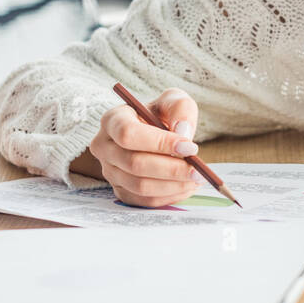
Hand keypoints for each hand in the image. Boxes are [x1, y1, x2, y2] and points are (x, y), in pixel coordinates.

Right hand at [88, 87, 201, 207]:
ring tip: (196, 178)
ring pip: (140, 186)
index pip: (128, 133)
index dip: (159, 143)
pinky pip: (144, 201)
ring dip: (173, 185)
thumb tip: (183, 133)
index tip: (190, 147)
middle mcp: (104, 147)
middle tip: (198, 170)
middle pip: (134, 164)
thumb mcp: (173, 101)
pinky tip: (186, 187)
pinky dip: (169, 197)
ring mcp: (109, 171)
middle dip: (172, 169)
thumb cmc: (161, 115)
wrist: (154, 133)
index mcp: (113, 120)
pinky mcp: (120, 190)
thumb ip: (180, 108)